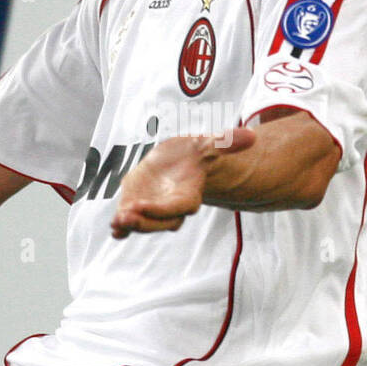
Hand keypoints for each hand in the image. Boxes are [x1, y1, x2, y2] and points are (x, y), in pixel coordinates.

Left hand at [111, 128, 254, 238]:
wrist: (181, 160)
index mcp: (188, 196)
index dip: (161, 209)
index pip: (177, 207)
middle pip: (158, 221)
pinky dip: (122, 228)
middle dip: (143, 222)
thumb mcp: (210, 145)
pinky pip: (130, 222)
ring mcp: (152, 208)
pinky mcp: (137, 205)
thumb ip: (228, 142)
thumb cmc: (197, 154)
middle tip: (125, 217)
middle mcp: (170, 207)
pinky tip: (114, 229)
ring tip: (117, 223)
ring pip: (142, 223)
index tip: (141, 207)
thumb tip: (252, 136)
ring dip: (129, 225)